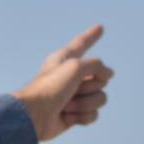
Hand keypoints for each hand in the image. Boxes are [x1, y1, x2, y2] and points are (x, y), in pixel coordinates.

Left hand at [13, 23, 113, 141]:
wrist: (34, 116)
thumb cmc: (50, 87)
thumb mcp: (75, 66)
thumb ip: (96, 65)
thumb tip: (109, 74)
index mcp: (66, 59)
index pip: (82, 43)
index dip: (92, 36)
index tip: (100, 27)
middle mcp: (72, 75)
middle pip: (100, 78)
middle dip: (90, 86)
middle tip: (73, 89)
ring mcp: (75, 95)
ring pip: (99, 98)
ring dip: (85, 103)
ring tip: (67, 105)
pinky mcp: (75, 114)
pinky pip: (93, 114)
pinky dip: (82, 117)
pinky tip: (68, 116)